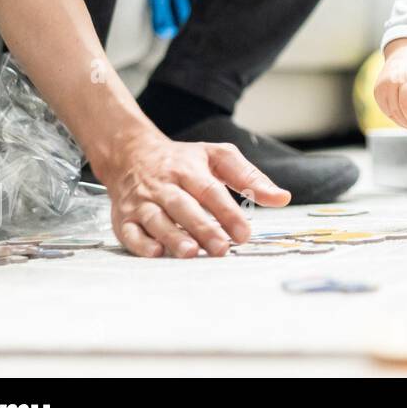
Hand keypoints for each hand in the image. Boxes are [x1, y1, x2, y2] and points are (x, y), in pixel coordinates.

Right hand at [90, 128, 290, 257]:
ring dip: (172, 237)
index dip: (228, 212)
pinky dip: (140, 244)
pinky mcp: (124, 218)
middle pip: (183, 206)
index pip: (211, 190)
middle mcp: (164, 185)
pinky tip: (155, 254)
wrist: (131, 154)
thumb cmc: (183, 160)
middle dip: (201, 228)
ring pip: (156, 220)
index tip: (244, 233)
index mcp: (189, 169)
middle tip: (220, 249)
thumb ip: (250, 178)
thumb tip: (282, 198)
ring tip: (190, 253)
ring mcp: (142, 202)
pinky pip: (129, 232)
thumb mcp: (219, 157)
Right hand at [374, 40, 406, 129]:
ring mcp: (380, 88)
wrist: (402, 53)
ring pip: (390, 113)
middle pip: (397, 111)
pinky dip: (395, 116)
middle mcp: (389, 83)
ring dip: (402, 122)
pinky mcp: (376, 92)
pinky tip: (404, 115)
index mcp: (404, 78)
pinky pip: (385, 110)